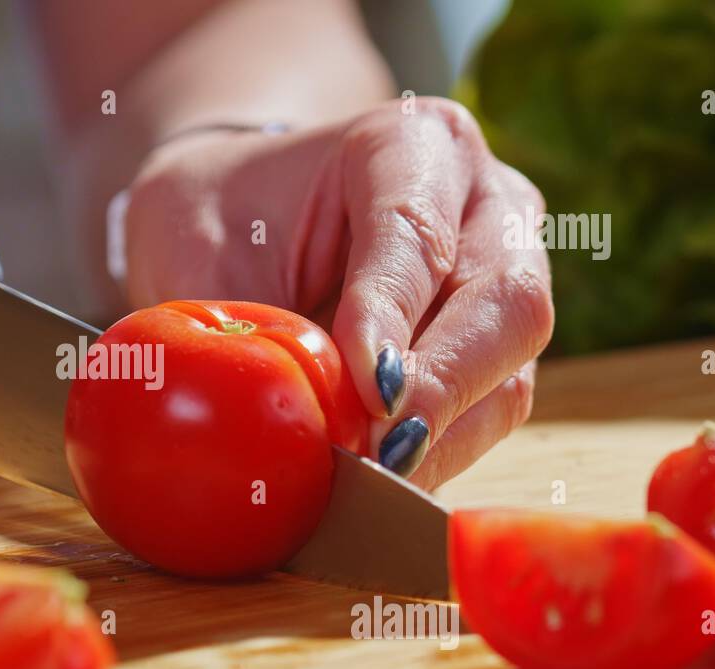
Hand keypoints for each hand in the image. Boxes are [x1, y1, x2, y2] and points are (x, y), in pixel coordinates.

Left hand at [120, 97, 554, 488]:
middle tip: (383, 453)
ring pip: (514, 366)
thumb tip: (269, 424)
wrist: (238, 218)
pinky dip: (443, 450)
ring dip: (448, 434)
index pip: (417, 232)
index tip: (369, 389)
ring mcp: (506, 270)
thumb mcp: (200, 253)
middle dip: (446, 387)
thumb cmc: (219, 222)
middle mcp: (484, 198)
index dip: (395, 316)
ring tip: (375, 478)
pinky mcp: (498, 343)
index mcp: (410, 143)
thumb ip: (238, 326)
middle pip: (507, 300)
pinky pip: (494, 407)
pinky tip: (386, 476)